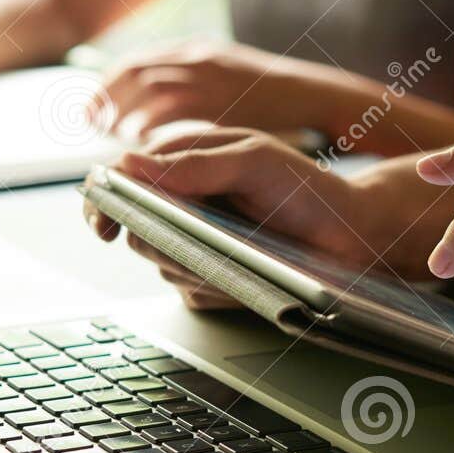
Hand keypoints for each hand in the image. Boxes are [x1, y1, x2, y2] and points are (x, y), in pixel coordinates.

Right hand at [84, 126, 416, 309]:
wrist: (350, 234)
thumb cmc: (306, 187)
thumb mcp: (255, 161)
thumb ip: (195, 163)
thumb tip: (128, 163)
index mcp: (184, 163)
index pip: (121, 180)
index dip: (103, 202)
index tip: (104, 222)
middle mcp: (182, 204)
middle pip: (134, 229)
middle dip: (161, 237)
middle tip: (201, 236)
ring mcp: (194, 243)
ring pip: (160, 264)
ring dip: (194, 263)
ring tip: (240, 251)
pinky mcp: (209, 279)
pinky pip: (189, 292)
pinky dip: (214, 287)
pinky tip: (247, 274)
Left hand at [94, 40, 310, 139]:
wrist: (318, 98)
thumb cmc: (277, 103)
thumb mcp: (231, 83)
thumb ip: (197, 91)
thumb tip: (157, 117)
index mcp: (198, 52)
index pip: (137, 63)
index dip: (110, 86)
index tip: (94, 110)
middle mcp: (199, 58)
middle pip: (135, 71)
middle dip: (108, 97)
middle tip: (90, 124)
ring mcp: (212, 76)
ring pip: (149, 86)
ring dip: (125, 111)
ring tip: (112, 138)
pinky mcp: (223, 98)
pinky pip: (174, 109)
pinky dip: (155, 125)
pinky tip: (146, 146)